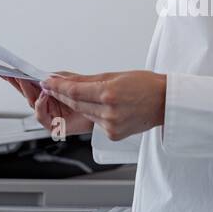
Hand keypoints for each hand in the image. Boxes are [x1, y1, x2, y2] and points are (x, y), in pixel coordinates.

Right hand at [0, 72, 92, 135]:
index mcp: (48, 93)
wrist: (101, 112)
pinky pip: (42, 115)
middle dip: (16, 83)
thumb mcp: (69, 82)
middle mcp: (46, 104)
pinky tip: (43, 95)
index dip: (16, 78)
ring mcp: (49, 115)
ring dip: (28, 90)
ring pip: (32, 103)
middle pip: (26, 93)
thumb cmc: (87, 98)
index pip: (29, 84)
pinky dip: (41, 104)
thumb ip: (54, 79)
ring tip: (25, 80)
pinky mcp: (54, 126)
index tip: (6, 70)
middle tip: (8, 73)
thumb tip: (39, 76)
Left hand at [41, 70, 166, 141]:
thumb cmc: (146, 86)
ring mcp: (111, 126)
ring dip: (76, 104)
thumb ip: (88, 80)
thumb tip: (67, 79)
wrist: (165, 103)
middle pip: (76, 103)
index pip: (74, 91)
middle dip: (62, 94)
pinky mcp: (113, 135)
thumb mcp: (115, 76)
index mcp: (109, 94)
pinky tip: (94, 106)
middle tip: (51, 86)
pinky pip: (95, 123)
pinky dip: (92, 114)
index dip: (58, 86)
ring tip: (70, 94)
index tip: (48, 81)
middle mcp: (109, 112)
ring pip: (84, 113)